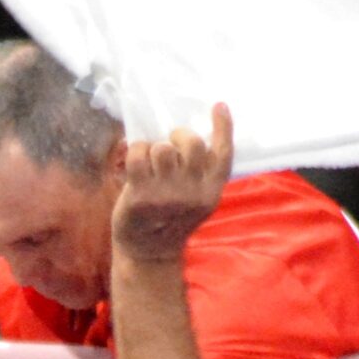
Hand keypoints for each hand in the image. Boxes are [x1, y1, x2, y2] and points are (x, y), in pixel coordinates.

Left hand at [112, 103, 233, 262]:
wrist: (150, 252)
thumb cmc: (171, 218)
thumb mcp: (196, 200)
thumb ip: (200, 174)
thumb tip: (187, 136)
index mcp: (210, 192)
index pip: (223, 155)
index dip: (223, 127)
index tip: (219, 106)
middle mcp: (192, 193)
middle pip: (192, 144)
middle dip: (178, 136)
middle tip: (170, 143)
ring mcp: (167, 195)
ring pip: (162, 148)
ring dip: (153, 147)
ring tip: (150, 160)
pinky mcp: (142, 196)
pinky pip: (138, 155)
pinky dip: (135, 151)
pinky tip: (135, 161)